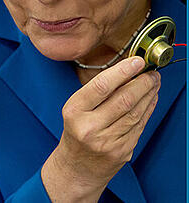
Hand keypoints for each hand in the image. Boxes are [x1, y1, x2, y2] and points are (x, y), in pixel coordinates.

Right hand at [41, 57, 159, 200]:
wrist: (77, 166)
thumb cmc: (76, 132)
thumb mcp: (76, 110)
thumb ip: (97, 93)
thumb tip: (125, 71)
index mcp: (74, 112)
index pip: (101, 87)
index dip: (122, 72)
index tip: (137, 62)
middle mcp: (90, 127)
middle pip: (124, 99)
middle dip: (142, 83)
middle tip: (151, 72)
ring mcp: (107, 141)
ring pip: (135, 112)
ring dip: (149, 94)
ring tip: (154, 83)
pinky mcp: (122, 151)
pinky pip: (139, 126)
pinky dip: (148, 110)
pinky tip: (150, 100)